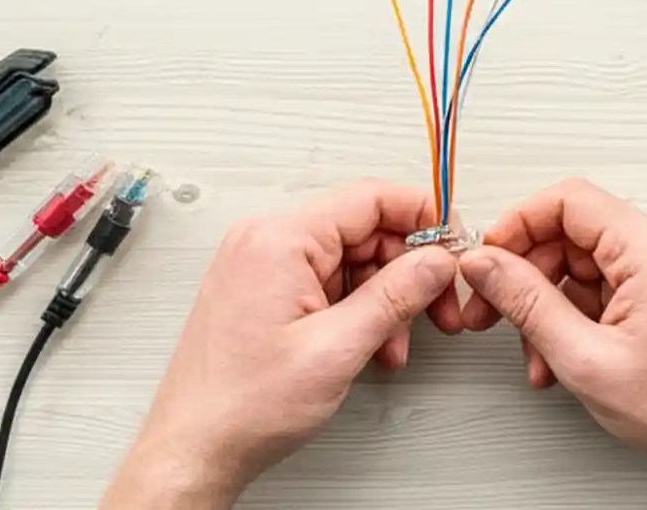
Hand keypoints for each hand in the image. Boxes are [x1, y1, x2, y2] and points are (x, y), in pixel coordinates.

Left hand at [102, 181, 460, 509]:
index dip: (422, 216)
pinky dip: (357, 311)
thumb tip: (435, 260)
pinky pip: (328, 283)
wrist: (195, 448)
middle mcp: (267, 242)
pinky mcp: (265, 291)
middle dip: (408, 271)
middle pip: (365, 230)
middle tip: (439, 308)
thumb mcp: (337, 348)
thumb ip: (394, 295)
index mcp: (279, 240)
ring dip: (385, 300)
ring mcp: (264, 266)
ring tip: (396, 343)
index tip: (452, 244)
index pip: (370, 198)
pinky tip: (370, 346)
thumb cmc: (242, 405)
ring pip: (352, 261)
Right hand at [460, 180, 646, 508]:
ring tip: (544, 357)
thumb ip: (526, 303)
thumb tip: (486, 263)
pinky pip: (616, 279)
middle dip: (530, 278)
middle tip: (496, 315)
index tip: (488, 259)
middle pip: (575, 233)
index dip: (516, 226)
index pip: (567, 200)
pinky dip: (587, 312)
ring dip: (556, 305)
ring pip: (591, 262)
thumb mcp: (587, 359)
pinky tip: (573, 352)